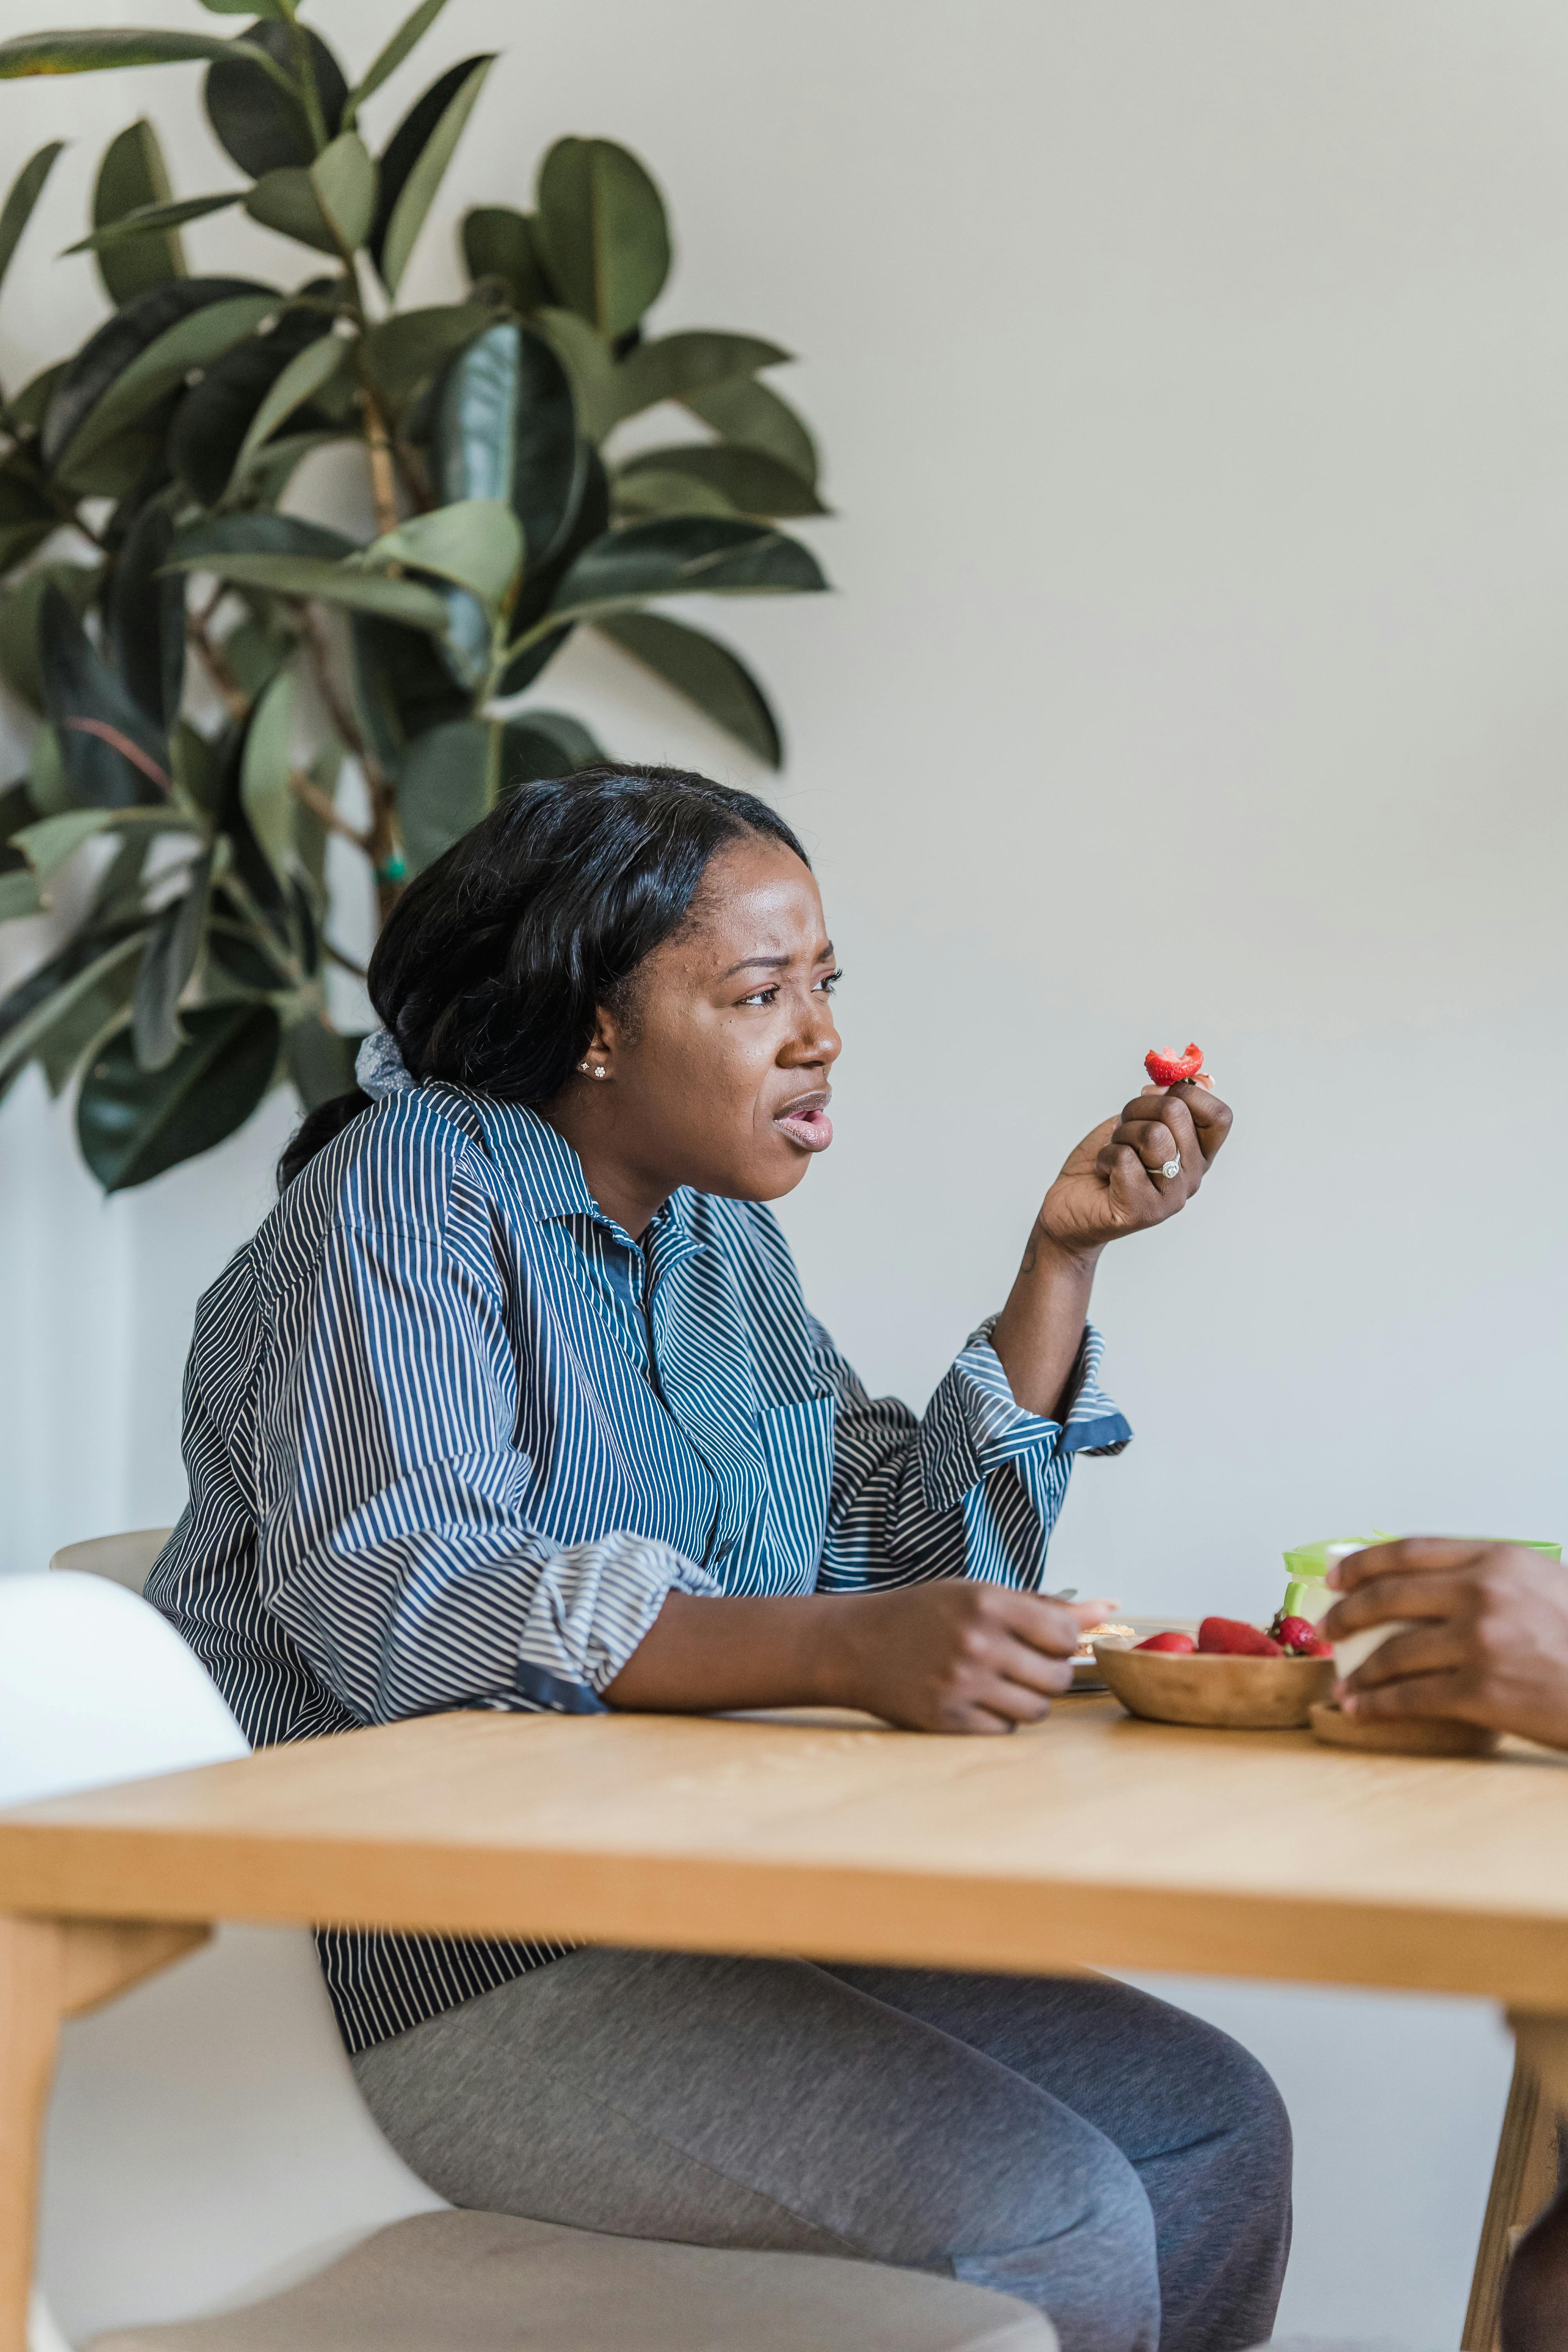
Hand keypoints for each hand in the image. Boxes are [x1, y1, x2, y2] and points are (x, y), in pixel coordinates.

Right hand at [825, 1585, 1112, 1732]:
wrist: (854, 1644)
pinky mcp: (947, 1719)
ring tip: (999, 1681)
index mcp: (988, 1604)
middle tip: (1022, 1663)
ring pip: (1035, 1709)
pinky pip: (1003, 1730)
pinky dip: (998, 1718)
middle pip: (1057, 1677)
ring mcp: (961, 1684)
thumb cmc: (923, 1614)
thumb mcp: (979, 1595)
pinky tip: (974, 1698)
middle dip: (1049, 1673)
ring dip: (1027, 1699)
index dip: (1063, 1642)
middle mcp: (977, 1643)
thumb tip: (1107, 1608)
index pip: (1065, 1636)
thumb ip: (1044, 1606)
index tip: (1044, 1640)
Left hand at [1037, 1081, 1233, 1256]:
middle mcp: (1193, 1177)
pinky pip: (1125, 1158)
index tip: (1156, 1098)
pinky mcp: (1143, 1211)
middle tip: (1123, 1130)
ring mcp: (1171, 1197)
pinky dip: (1105, 1156)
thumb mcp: (1138, 1121)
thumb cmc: (1106, 1161)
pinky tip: (1105, 1172)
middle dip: (1137, 1108)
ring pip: (1152, 1134)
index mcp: (1198, 1154)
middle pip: (1176, 1112)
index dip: (1187, 1094)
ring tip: (1114, 1151)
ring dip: (1121, 1134)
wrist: (1070, 1206)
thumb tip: (1192, 1079)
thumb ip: (1167, 1102)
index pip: (1220, 1116)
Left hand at [1322, 1539, 1567, 1748]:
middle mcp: (1484, 1592)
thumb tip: (1432, 1583)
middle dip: (1348, 1612)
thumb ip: (1491, 1578)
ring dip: (1361, 1670)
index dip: (1364, 1562)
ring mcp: (1482, 1641)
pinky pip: (1411, 1696)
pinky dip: (1378, 1704)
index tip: (1337, 1576)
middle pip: (1389, 1595)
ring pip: (1394, 1651)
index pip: (1410, 1550)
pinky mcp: (1484, 1690)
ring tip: (1345, 1682)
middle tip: (1328, 1627)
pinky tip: (1360, 1710)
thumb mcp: (1545, 1586)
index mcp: (1498, 1559)